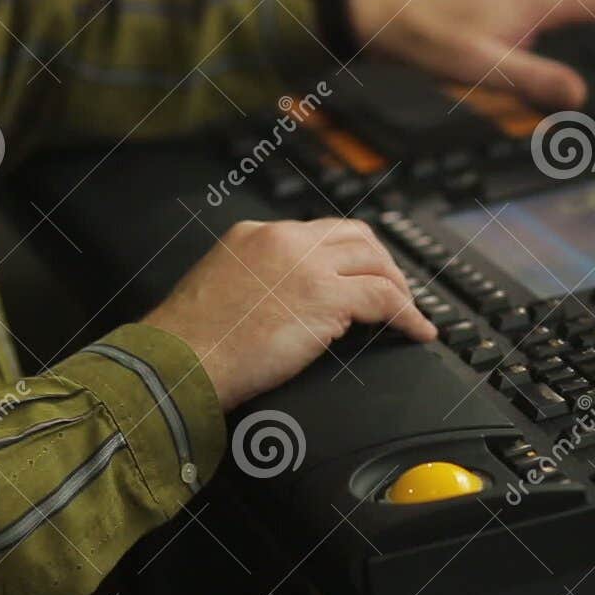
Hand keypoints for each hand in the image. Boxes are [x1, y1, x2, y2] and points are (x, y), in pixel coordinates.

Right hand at [144, 219, 436, 410]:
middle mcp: (283, 239)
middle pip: (355, 236)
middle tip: (396, 290)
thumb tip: (284, 304)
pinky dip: (409, 314)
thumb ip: (254, 283)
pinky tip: (417, 331)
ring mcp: (307, 265)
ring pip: (376, 261)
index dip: (347, 255)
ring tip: (409, 312)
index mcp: (254, 234)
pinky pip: (386, 298)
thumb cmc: (187, 345)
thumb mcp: (219, 291)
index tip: (361, 274)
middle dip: (382, 262)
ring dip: (399, 287)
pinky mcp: (326, 297)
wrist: (178, 361)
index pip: (317, 232)